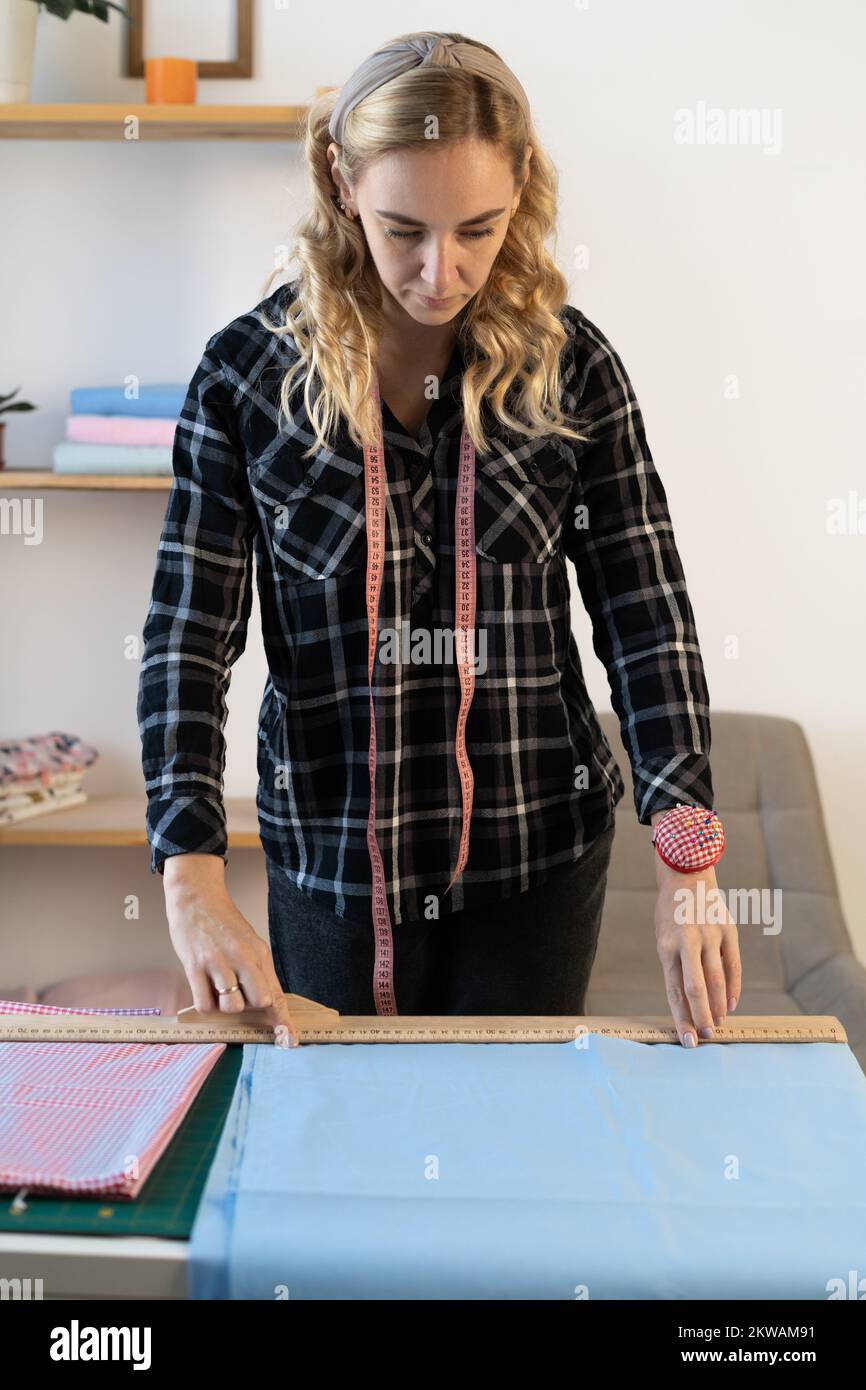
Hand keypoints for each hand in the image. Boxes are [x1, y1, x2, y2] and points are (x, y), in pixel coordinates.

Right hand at [163, 854, 298, 1046]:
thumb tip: (267, 1002)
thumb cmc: (222, 923)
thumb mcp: (249, 942)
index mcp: (259, 953)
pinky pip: (205, 1004)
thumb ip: (258, 971)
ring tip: (216, 985)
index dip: (284, 1020)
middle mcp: (243, 958)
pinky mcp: (195, 966)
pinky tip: (202, 987)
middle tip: (235, 990)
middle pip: (258, 1002)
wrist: (196, 897)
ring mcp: (219, 962)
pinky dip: (205, 1004)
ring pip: (231, 1006)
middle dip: (248, 1005)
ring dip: (224, 1005)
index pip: (276, 993)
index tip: (290, 1041)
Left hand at [652, 835, 741, 1048]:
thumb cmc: (671, 915)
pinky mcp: (729, 931)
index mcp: (667, 946)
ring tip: (718, 1024)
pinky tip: (731, 1005)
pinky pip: (734, 966)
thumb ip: (674, 968)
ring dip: (719, 1007)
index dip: (681, 1018)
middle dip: (702, 1018)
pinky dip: (734, 988)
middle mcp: (689, 941)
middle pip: (697, 988)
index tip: (687, 1040)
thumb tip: (687, 1005)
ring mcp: (711, 935)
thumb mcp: (663, 938)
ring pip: (718, 980)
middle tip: (706, 1038)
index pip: (675, 990)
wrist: (687, 876)